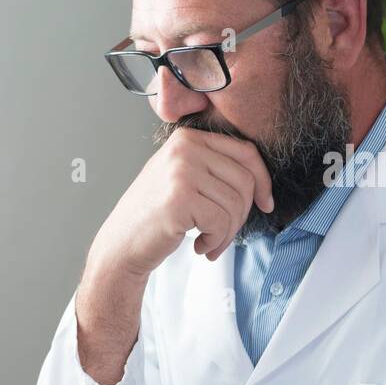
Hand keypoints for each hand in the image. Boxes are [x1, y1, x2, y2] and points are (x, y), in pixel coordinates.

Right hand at [88, 127, 272, 278]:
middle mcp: (184, 149)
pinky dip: (216, 241)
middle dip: (241, 215)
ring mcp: (181, 171)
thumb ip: (213, 168)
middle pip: (245, 180)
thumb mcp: (181, 178)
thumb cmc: (153, 218)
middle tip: (224, 234)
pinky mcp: (180, 198)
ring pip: (235, 204)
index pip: (246, 153)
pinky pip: (221, 221)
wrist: (120, 245)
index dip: (263, 181)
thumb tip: (261, 180)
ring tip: (209, 242)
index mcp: (187, 138)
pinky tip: (199, 246)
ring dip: (227, 232)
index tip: (265, 204)